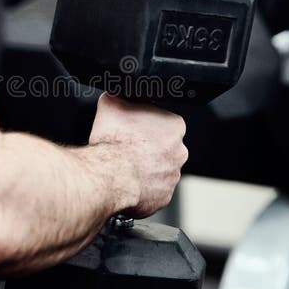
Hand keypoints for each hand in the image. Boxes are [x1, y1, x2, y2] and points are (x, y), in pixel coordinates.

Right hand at [89, 94, 187, 219]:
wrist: (109, 175)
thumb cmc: (114, 141)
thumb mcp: (110, 104)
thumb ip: (119, 96)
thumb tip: (116, 91)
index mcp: (174, 126)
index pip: (164, 123)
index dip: (145, 126)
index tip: (133, 131)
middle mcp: (180, 152)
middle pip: (164, 148)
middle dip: (148, 150)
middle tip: (127, 150)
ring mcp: (172, 177)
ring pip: (159, 171)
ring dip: (145, 170)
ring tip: (124, 168)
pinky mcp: (164, 197)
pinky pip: (153, 192)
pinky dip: (142, 190)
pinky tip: (127, 183)